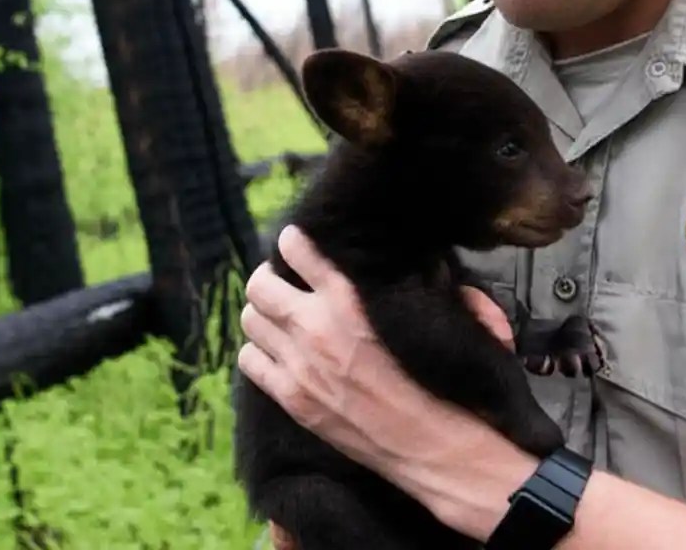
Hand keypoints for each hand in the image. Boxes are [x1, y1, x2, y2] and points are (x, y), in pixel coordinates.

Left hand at [239, 225, 514, 546]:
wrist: (427, 442)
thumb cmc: (436, 378)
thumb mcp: (434, 317)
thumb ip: (422, 284)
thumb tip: (411, 265)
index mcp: (349, 300)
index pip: (297, 250)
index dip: (292, 243)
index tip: (294, 243)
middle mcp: (316, 326)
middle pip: (260, 284)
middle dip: (268, 278)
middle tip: (281, 283)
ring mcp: (298, 363)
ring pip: (250, 319)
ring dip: (262, 314)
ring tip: (277, 318)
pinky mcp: (291, 396)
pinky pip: (249, 359)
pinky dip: (259, 351)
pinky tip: (276, 353)